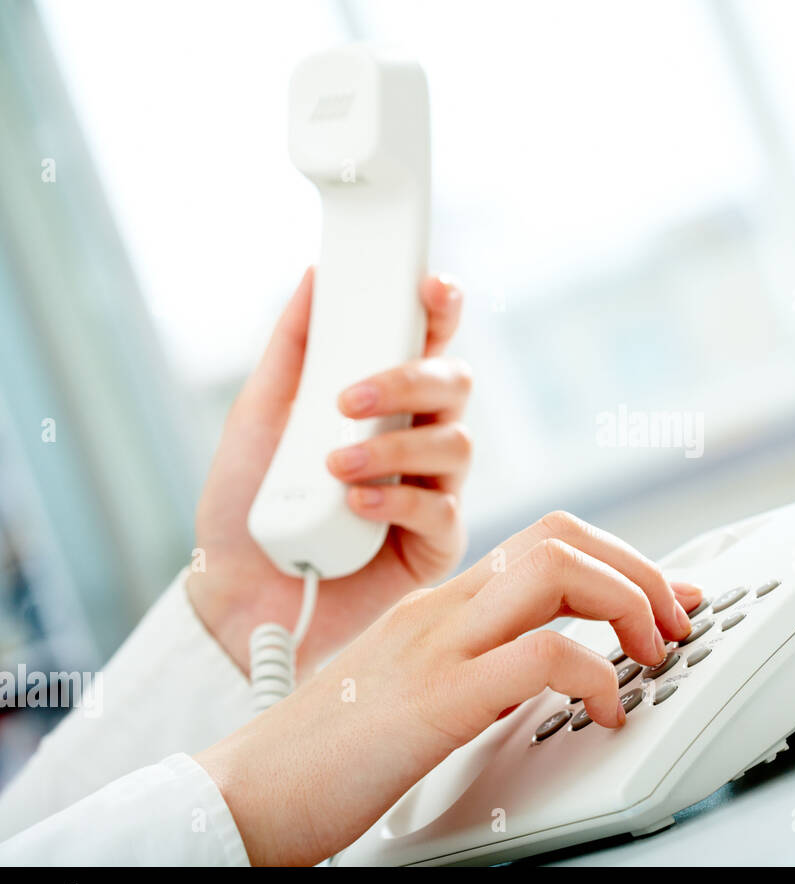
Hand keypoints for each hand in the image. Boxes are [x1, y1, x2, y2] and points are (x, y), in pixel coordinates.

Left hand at [187, 268, 471, 674]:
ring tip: (335, 467)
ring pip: (456, 445)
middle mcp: (420, 439)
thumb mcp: (260, 415)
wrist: (236, 593)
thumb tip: (316, 276)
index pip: (430, 341)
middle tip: (349, 399)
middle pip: (456, 384)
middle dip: (409, 381)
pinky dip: (398, 502)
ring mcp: (434, 491)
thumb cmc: (250, 504)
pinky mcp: (437, 546)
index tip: (429, 287)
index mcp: (387, 401)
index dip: (442, 308)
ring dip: (394, 449)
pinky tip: (355, 506)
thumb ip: (294, 348)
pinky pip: (444, 511)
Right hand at [195, 512, 703, 865]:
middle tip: (673, 621)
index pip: (547, 541)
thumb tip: (552, 664)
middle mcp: (443, 609)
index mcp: (441, 604)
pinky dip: (596, 677)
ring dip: (628, 603)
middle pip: (563, 534)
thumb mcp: (417, 686)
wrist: (247, 795)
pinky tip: (604, 711)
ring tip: (650, 654)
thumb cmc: (329, 752)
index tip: (666, 596)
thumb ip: (477, 662)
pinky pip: (543, 657)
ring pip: (559, 571)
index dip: (622, 559)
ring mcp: (438, 646)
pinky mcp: (436, 700)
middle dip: (639, 569)